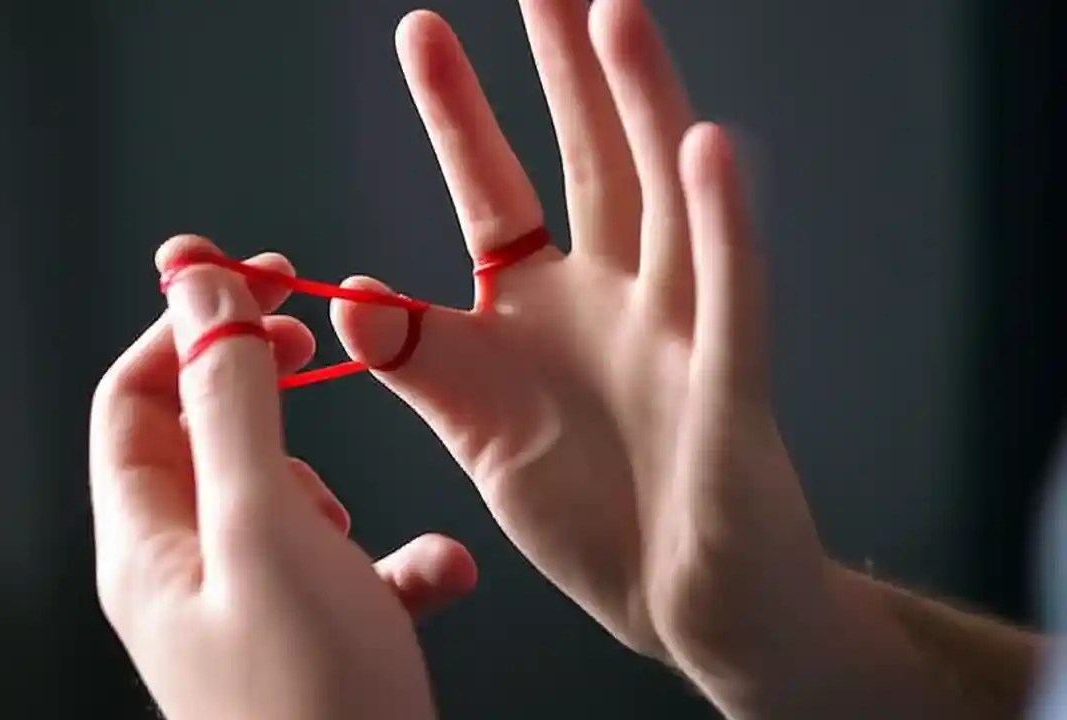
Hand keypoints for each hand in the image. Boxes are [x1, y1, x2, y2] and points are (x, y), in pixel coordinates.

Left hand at [88, 237, 476, 719]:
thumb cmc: (310, 697)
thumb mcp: (268, 528)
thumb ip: (234, 404)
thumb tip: (202, 290)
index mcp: (151, 542)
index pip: (134, 397)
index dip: (187, 326)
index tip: (257, 275)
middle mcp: (190, 573)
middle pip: (208, 441)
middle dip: (263, 387)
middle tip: (315, 339)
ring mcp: (251, 609)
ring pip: (285, 501)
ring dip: (332, 486)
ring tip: (353, 525)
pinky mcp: (315, 642)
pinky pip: (353, 572)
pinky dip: (398, 559)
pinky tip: (440, 573)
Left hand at [330, 1, 836, 694]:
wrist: (687, 607)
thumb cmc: (595, 514)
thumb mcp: (481, 430)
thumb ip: (420, 363)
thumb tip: (346, 291)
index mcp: (543, 310)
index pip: (498, 192)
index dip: (463, 115)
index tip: (424, 33)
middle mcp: (615, 299)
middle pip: (589, 162)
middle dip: (565, 70)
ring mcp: (677, 335)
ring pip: (662, 204)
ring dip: (642, 110)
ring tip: (615, 19)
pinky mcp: (728, 392)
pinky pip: (727, 299)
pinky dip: (721, 229)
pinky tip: (708, 151)